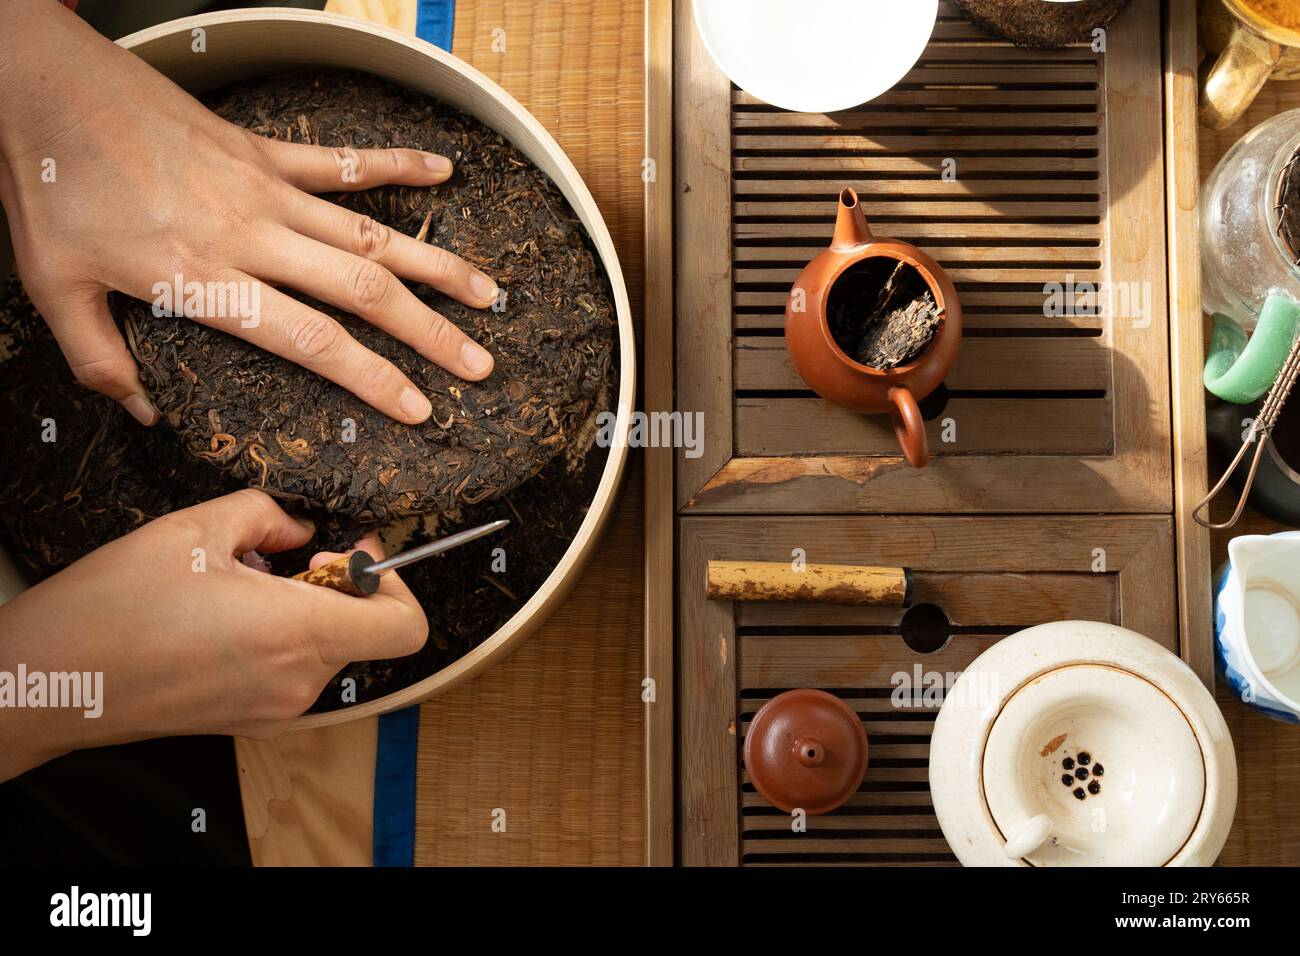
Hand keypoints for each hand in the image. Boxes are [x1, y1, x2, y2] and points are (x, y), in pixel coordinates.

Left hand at [0, 0, 497, 426]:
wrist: (42, 84)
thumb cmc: (50, 184)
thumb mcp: (54, 286)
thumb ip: (99, 359)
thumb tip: (140, 413)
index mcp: (207, 278)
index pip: (313, 340)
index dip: (374, 378)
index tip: (419, 409)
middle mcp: (254, 235)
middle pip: (364, 291)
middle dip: (431, 335)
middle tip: (480, 365)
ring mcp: (266, 189)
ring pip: (371, 233)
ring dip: (435, 266)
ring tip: (486, 295)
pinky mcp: (264, 151)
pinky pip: (342, 162)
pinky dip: (397, 166)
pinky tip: (443, 171)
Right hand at [0, 490, 427, 781]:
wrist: (47, 682)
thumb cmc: (111, 608)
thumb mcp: (194, 530)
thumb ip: (267, 515)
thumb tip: (298, 528)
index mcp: (297, 634)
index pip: (404, 628)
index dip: (394, 583)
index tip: (353, 554)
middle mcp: (297, 683)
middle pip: (363, 631)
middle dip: (336, 587)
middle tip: (283, 558)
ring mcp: (275, 711)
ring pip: (326, 650)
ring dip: (302, 611)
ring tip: (238, 585)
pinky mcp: (250, 722)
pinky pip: (292, 672)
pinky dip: (278, 639)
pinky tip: (223, 616)